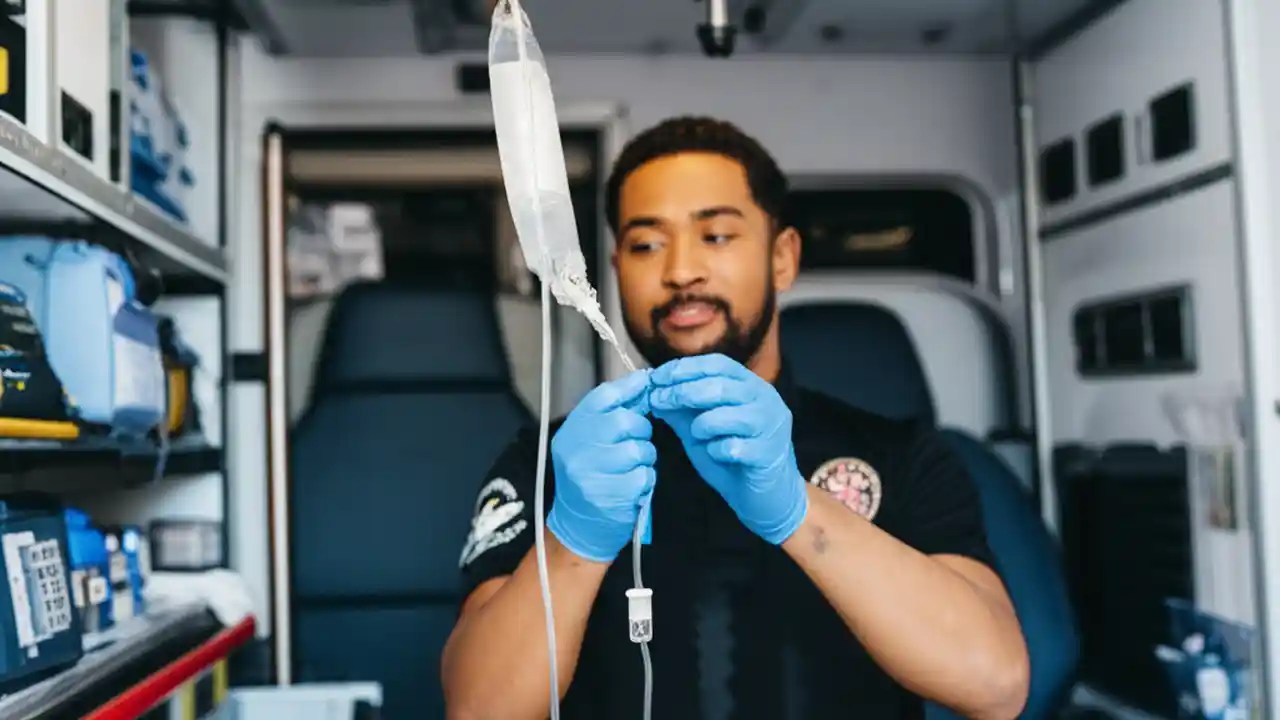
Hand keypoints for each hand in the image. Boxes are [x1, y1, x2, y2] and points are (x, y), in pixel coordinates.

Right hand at [547, 370, 656, 562]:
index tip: (646, 385)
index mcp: (571, 431)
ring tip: (633, 468)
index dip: (630, 387)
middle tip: (637, 442)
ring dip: (645, 458)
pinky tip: (633, 487)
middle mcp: (576, 449)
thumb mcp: (588, 443)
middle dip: (640, 430)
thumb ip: (609, 416)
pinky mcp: (611, 495)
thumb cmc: (590, 478)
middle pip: (624, 421)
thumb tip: (642, 385)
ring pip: (638, 449)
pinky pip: (644, 475)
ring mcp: (591, 473)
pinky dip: (645, 480)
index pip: (602, 396)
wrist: (578, 527)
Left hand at [649, 354, 807, 543]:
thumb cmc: (734, 457)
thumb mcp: (703, 429)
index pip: (717, 364)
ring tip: (700, 437)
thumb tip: (654, 392)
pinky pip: (730, 447)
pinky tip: (719, 456)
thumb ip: (683, 410)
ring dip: (701, 426)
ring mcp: (770, 426)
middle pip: (719, 385)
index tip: (657, 377)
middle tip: (658, 401)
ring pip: (723, 415)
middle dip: (682, 392)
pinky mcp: (768, 453)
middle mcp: (765, 400)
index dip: (685, 368)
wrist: (767, 498)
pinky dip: (716, 452)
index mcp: (751, 386)